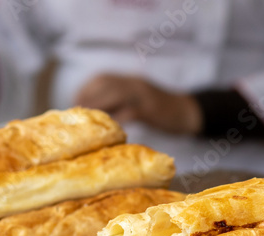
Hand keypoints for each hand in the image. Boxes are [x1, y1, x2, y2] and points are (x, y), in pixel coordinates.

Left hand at [75, 74, 202, 134]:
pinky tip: (111, 130)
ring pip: (115, 95)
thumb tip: (97, 113)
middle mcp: (134, 83)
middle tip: (78, 115)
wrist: (187, 112)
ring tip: (90, 122)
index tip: (76, 103)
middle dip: (88, 98)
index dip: (86, 89)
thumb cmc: (161, 110)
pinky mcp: (151, 109)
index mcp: (130, 80)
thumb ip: (121, 101)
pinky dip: (119, 119)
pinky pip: (131, 111)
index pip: (101, 78)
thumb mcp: (139, 99)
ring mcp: (144, 94)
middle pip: (105, 85)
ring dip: (100, 107)